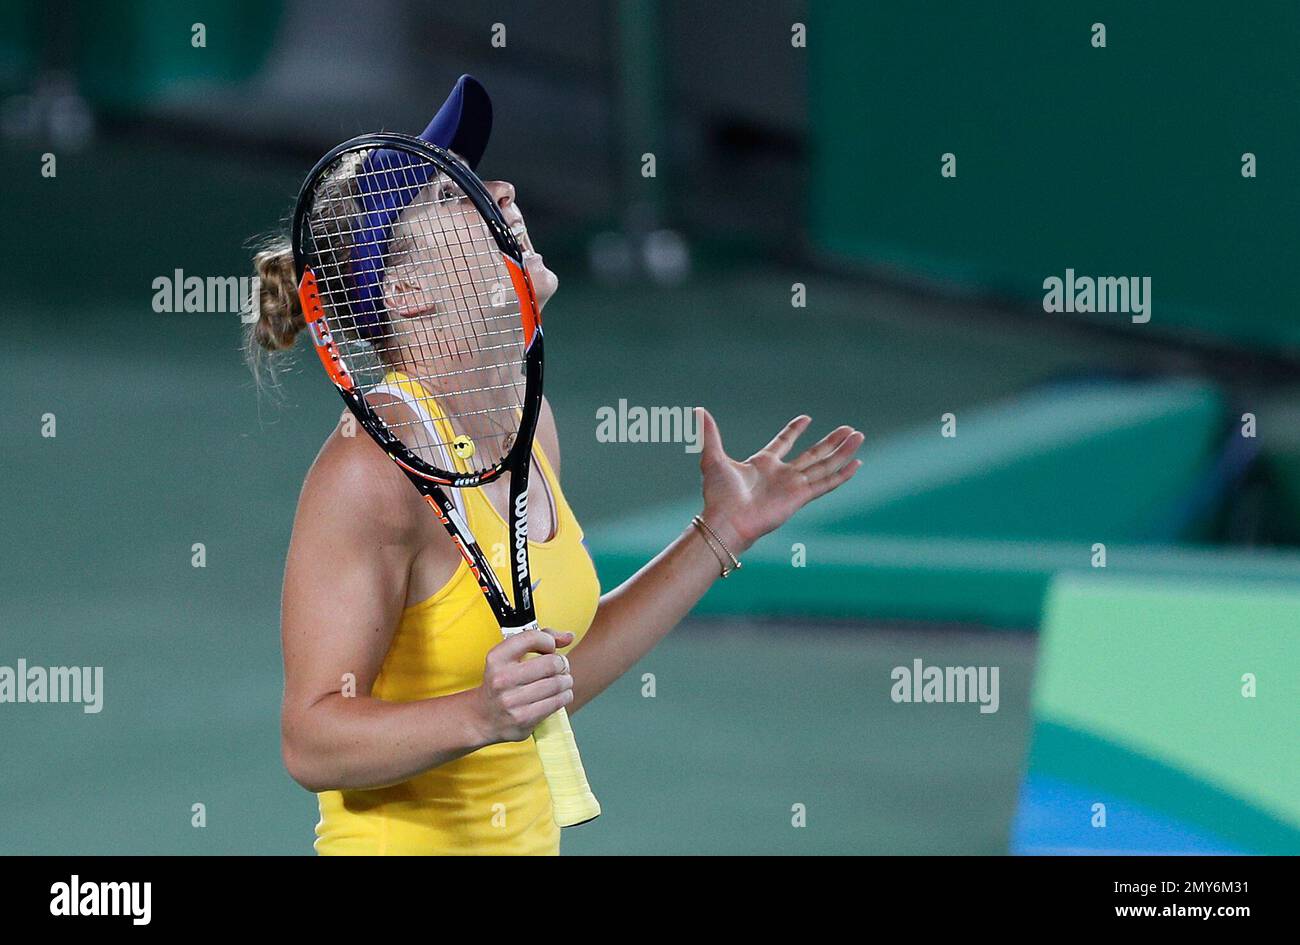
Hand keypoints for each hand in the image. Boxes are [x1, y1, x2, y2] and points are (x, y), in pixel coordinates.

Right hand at [472, 628, 574, 743]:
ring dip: (566, 681)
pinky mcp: (523, 719)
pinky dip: (564, 695)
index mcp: (497, 658)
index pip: (532, 638)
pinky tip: (558, 694)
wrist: (483, 717)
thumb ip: (538, 640)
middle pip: (552, 663)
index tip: (550, 648)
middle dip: (562, 663)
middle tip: (560, 666)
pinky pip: (557, 701)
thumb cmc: (502, 682)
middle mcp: (502, 678)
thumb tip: (568, 637)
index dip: (549, 641)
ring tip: (561, 681)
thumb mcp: (510, 656)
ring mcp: (511, 701)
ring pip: (558, 683)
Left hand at [696, 408, 862, 552]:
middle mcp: (782, 475)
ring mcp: (793, 486)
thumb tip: (698, 410)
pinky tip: (857, 464)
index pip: (784, 443)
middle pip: (813, 454)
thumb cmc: (718, 494)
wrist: (726, 520)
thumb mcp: (713, 458)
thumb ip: (710, 434)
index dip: (795, 430)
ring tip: (859, 437)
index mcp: (763, 464)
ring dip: (842, 451)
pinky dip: (842, 474)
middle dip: (831, 441)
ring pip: (825, 465)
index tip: (806, 418)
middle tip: (849, 429)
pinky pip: (826, 483)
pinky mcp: (801, 497)